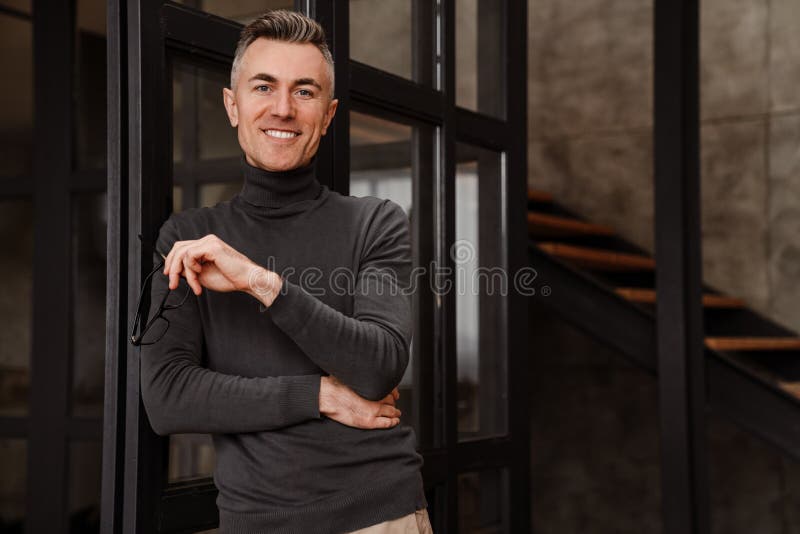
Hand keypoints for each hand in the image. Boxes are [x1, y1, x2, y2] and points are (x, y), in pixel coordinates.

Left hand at [162, 234, 280, 303]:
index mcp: (206, 246)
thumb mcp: (202, 276)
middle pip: (178, 248)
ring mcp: (209, 242)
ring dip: (185, 273)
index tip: (170, 276)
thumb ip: (189, 271)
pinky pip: (190, 255)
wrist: (246, 280)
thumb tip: (175, 271)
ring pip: (182, 253)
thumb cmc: (230, 278)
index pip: (181, 248)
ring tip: (195, 285)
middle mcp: (206, 241)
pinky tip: (200, 273)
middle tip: (173, 284)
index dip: (171, 261)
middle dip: (172, 268)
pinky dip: (191, 268)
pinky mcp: (211, 246)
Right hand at [319, 375, 401, 428]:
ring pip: (391, 411)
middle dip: (393, 402)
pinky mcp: (368, 421)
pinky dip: (393, 422)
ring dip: (395, 412)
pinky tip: (395, 421)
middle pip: (391, 400)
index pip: (390, 389)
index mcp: (373, 386)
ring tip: (396, 413)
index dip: (393, 392)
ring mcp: (373, 410)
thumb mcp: (352, 376)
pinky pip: (386, 423)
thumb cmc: (336, 386)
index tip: (394, 394)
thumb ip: (362, 378)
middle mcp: (376, 396)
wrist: (327, 396)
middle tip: (394, 404)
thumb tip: (365, 376)